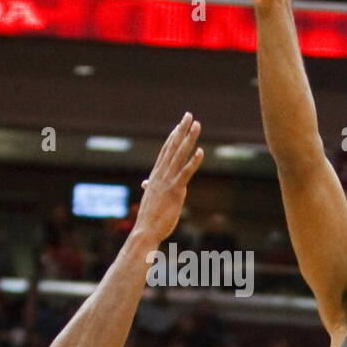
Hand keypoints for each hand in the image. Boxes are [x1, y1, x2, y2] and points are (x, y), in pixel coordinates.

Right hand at [136, 114, 203, 243]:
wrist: (145, 231)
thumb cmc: (149, 217)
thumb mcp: (151, 198)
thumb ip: (151, 188)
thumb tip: (146, 184)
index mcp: (156, 176)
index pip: (165, 151)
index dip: (173, 137)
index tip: (179, 125)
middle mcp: (161, 175)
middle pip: (172, 147)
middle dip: (181, 130)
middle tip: (189, 115)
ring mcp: (168, 182)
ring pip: (179, 156)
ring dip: (188, 139)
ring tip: (196, 125)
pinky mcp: (175, 191)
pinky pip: (185, 173)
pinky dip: (193, 162)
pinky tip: (201, 151)